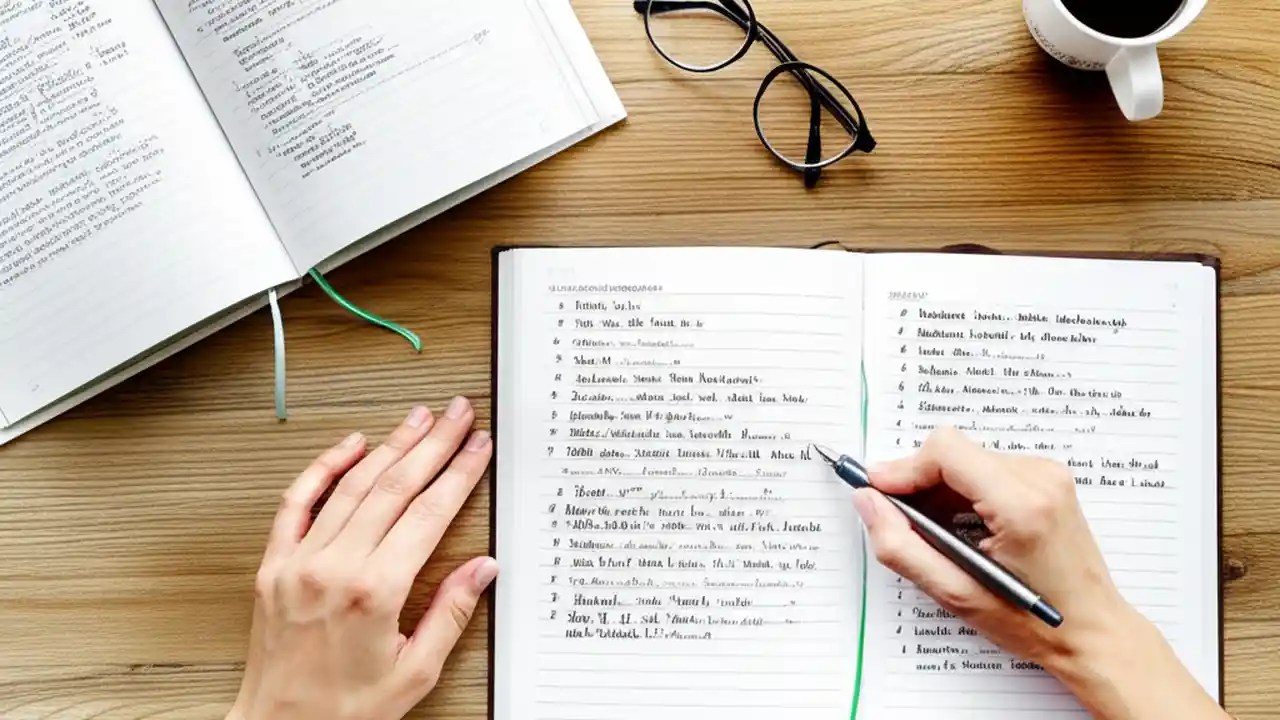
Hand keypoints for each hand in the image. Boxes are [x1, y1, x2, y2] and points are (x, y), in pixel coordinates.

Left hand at [228, 398, 494, 719]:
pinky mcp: (273, 565)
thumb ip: (450, 613)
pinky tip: (350, 445)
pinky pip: (296, 501)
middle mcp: (335, 568)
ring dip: (389, 445)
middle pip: (395, 487)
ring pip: (352, 486)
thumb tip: (483, 569)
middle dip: (433, 444)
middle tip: (457, 414)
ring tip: (418, 418)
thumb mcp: (415, 672)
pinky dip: (323, 468)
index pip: (430, 513)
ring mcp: (300, 562)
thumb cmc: (345, 711)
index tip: (477, 447)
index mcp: (375, 592)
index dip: (459, 473)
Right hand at [857, 427, 1226, 719]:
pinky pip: (986, 466)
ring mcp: (1047, 475)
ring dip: (941, 489)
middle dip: (919, 482)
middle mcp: (1040, 478)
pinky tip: (963, 527)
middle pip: (953, 451)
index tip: (879, 491)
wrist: (1093, 631)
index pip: (946, 451)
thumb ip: (901, 546)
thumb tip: (868, 502)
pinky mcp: (1047, 478)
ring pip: (966, 457)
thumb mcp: (956, 594)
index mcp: (1022, 505)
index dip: (904, 468)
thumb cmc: (1035, 622)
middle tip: (906, 523)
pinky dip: (963, 491)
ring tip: (941, 534)